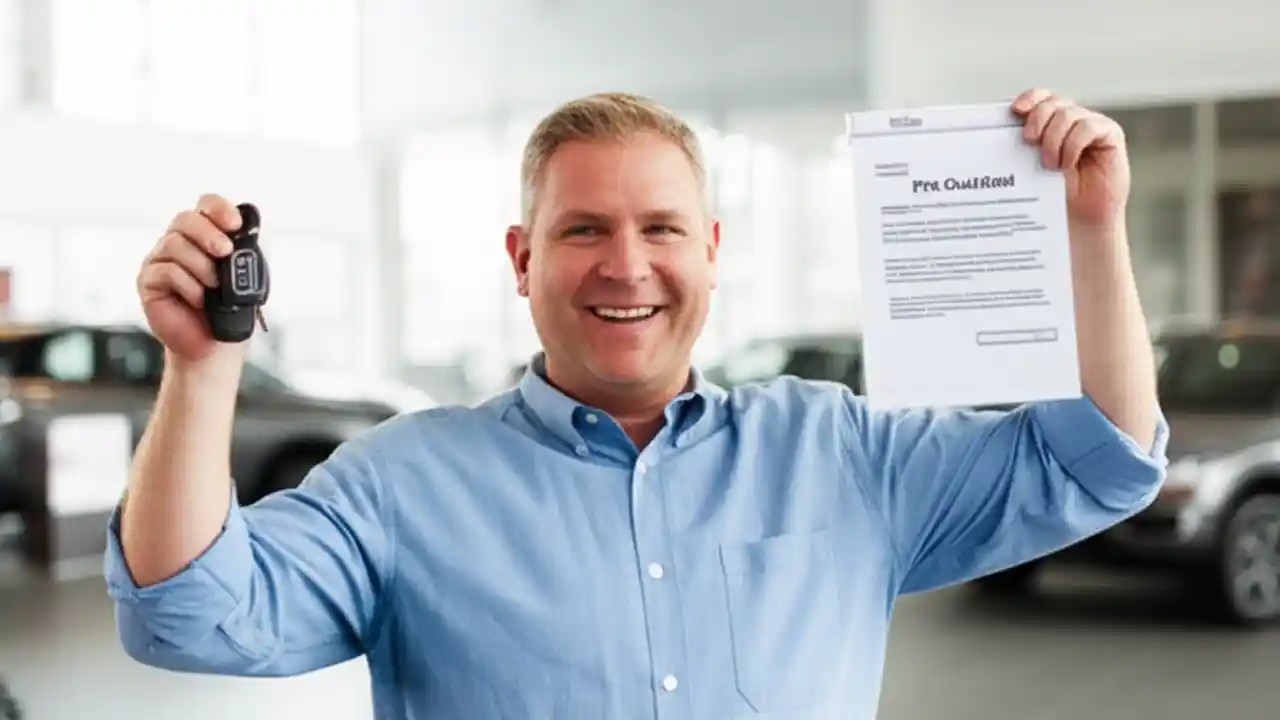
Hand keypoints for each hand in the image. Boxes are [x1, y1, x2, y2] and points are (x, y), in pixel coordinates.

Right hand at [137, 194, 243, 363]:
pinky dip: (189, 286)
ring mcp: (160, 260)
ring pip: (175, 244)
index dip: (218, 208)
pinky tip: (199, 300)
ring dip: (201, 266)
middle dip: (208, 234)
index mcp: (204, 236)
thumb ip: (244, 250)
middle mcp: (179, 243)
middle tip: (224, 252)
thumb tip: (247, 231)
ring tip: (214, 287)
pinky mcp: (149, 281)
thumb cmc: (230, 308)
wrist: (216, 344)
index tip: (235, 224)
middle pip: (185, 219)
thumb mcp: (245, 275)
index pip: (206, 206)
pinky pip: (166, 271)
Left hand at [1012, 89, 1128, 228]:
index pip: (1040, 98)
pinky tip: (1067, 163)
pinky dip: (1073, 144)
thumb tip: (1001, 131)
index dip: (1029, 99)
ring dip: (1054, 138)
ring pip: (1068, 114)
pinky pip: (1088, 126)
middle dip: (1037, 119)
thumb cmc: (1054, 195)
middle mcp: (1071, 120)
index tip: (1015, 110)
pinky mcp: (1109, 135)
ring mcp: (1091, 125)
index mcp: (1050, 124)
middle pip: (1052, 103)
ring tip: (1049, 165)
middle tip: (1029, 141)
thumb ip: (1024, 147)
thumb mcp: (1032, 167)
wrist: (1079, 220)